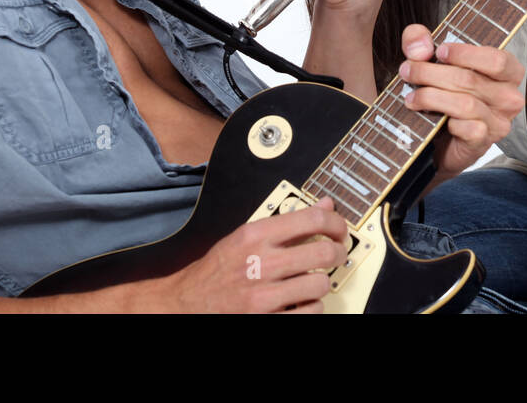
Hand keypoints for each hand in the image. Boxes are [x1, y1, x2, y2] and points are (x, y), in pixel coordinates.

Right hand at [136, 198, 349, 312]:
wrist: (187, 304)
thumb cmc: (216, 271)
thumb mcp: (245, 238)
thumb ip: (286, 223)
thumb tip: (324, 207)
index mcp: (255, 236)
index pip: (312, 219)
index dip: (336, 223)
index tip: (339, 230)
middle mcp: (260, 263)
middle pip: (323, 253)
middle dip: (337, 253)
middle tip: (335, 255)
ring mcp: (264, 295)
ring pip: (320, 284)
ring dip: (321, 283)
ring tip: (310, 281)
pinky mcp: (267, 320)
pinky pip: (310, 311)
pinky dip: (311, 307)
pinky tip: (300, 301)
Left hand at [395, 24, 524, 177]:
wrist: (442, 139)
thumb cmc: (445, 93)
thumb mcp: (431, 60)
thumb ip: (420, 42)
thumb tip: (419, 46)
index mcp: (508, 72)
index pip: (496, 59)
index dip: (465, 53)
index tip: (438, 51)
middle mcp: (509, 97)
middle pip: (470, 79)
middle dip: (432, 73)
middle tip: (408, 71)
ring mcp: (499, 122)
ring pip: (465, 104)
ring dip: (431, 96)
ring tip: (411, 95)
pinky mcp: (484, 142)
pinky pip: (466, 127)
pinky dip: (444, 120)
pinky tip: (430, 116)